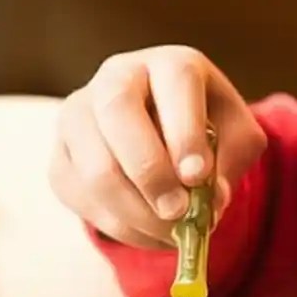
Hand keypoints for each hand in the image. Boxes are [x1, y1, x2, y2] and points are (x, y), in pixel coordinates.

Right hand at [49, 45, 266, 248]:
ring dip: (137, 213)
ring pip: (96, 168)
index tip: (198, 177)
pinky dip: (122, 228)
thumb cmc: (204, 131)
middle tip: (178, 212)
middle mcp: (116, 78)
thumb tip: (209, 201)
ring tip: (171, 232)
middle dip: (150, 173)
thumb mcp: (235, 136)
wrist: (160, 138)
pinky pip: (84, 200)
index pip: (173, 84)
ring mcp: (78, 117)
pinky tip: (149, 231)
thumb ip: (232, 161)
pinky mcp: (60, 160)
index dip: (185, 132)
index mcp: (167, 64)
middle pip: (118, 114)